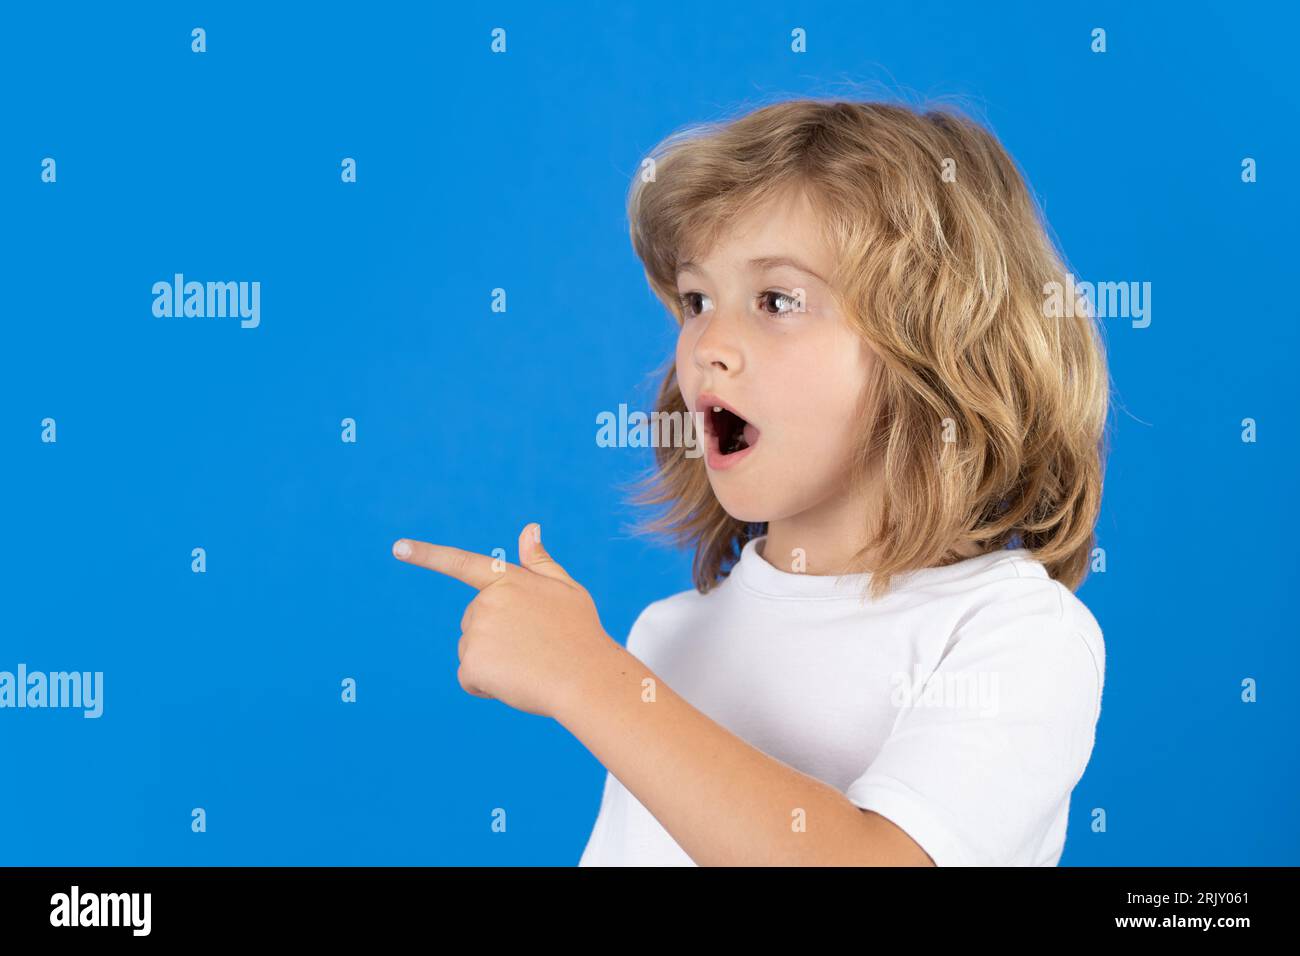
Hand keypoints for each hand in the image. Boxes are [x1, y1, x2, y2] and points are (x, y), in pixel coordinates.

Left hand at [392, 523, 616, 718]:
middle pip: (475, 623)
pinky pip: (470, 678)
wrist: (586, 678)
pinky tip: (516, 683)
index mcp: (508, 580)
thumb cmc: (580, 634)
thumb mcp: (566, 590)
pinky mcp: (472, 663)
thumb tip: (529, 529)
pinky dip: (487, 685)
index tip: (398, 547)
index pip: (462, 563)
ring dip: (494, 663)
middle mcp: (486, 602)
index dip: (428, 555)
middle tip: (532, 648)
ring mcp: (477, 632)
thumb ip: (541, 563)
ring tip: (529, 665)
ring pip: (473, 652)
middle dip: (496, 637)